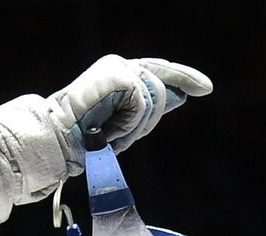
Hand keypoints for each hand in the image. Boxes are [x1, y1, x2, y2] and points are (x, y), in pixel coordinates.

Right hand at [50, 55, 211, 173]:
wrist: (59, 141)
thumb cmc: (85, 139)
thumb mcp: (125, 124)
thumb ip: (150, 108)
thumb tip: (182, 96)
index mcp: (120, 74)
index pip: (160, 70)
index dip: (184, 77)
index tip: (206, 89)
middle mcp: (120, 65)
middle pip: (162, 87)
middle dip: (148, 120)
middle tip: (117, 139)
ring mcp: (119, 68)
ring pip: (154, 100)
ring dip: (133, 127)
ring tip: (107, 134)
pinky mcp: (120, 76)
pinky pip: (143, 105)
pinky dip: (127, 125)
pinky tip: (107, 130)